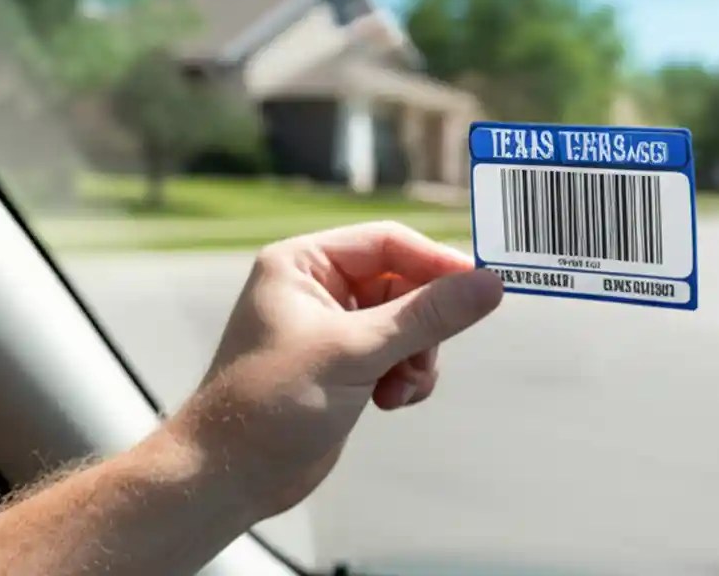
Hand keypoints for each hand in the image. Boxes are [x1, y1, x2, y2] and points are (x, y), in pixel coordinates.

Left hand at [164, 221, 503, 522]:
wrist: (230, 476)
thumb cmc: (269, 404)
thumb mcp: (354, 352)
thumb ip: (425, 316)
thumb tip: (487, 285)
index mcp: (304, 264)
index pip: (387, 242)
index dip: (436, 263)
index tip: (480, 286)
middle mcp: (318, 288)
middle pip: (403, 283)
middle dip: (422, 325)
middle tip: (425, 357)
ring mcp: (332, 328)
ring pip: (407, 323)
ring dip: (416, 357)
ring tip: (399, 388)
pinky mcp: (344, 365)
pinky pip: (398, 354)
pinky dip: (405, 376)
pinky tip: (389, 401)